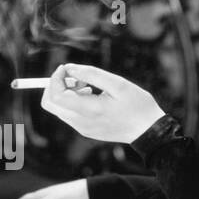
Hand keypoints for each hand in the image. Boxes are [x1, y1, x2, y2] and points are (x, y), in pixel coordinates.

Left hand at [40, 63, 164, 144]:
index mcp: (89, 110)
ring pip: (58, 108)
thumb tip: (69, 68)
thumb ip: (91, 74)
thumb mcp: (118, 84)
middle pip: (50, 104)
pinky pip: (69, 114)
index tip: (66, 68)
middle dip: (56, 85)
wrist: (148, 131)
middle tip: (76, 78)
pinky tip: (93, 96)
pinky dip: (73, 101)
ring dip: (66, 93)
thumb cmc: (137, 105)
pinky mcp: (85, 130)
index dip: (55, 79)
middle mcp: (81, 123)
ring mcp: (82, 129)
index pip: (56, 96)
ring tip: (90, 87)